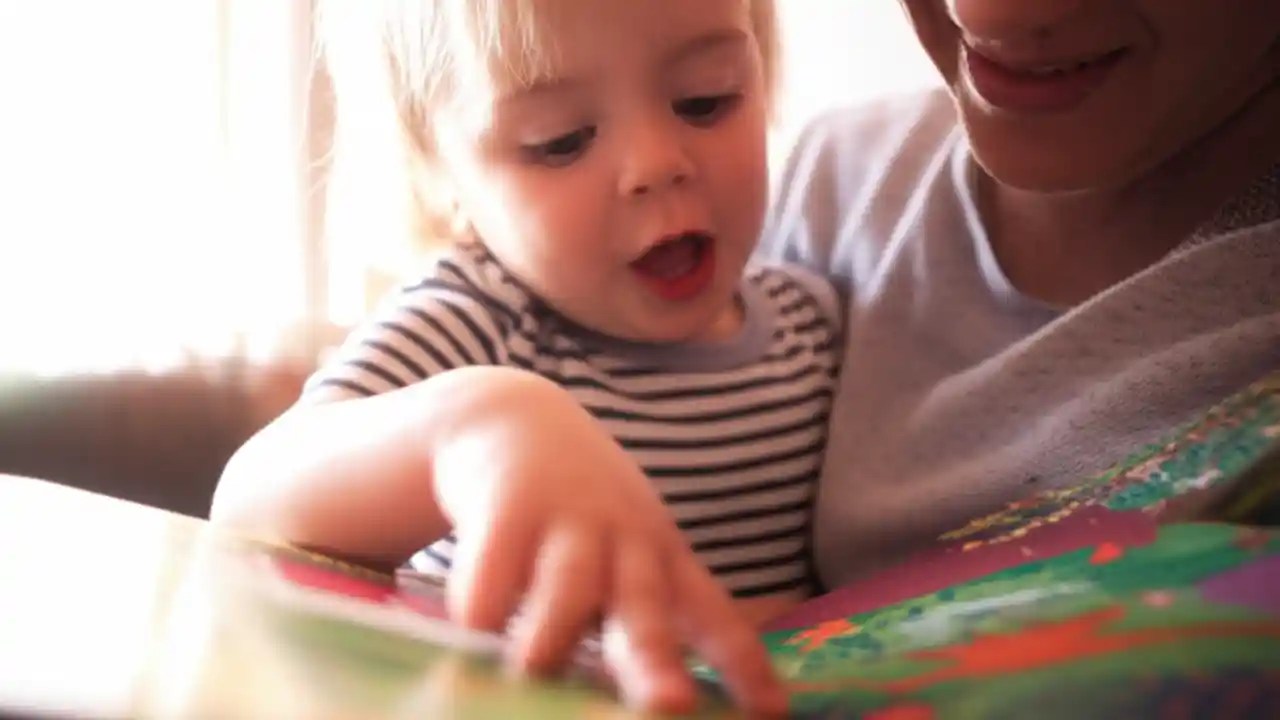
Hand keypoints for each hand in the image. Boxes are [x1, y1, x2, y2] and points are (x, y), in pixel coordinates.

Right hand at [430, 372, 788, 714]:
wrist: (513, 415)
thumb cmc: (577, 511)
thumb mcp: (626, 549)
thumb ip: (639, 618)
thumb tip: (661, 704)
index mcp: (661, 558)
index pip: (713, 614)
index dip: (743, 663)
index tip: (773, 713)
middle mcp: (624, 541)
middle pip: (644, 605)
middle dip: (656, 658)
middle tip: (669, 704)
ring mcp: (566, 522)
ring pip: (570, 580)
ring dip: (556, 626)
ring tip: (535, 668)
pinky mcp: (506, 506)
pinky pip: (496, 557)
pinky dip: (486, 594)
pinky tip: (476, 624)